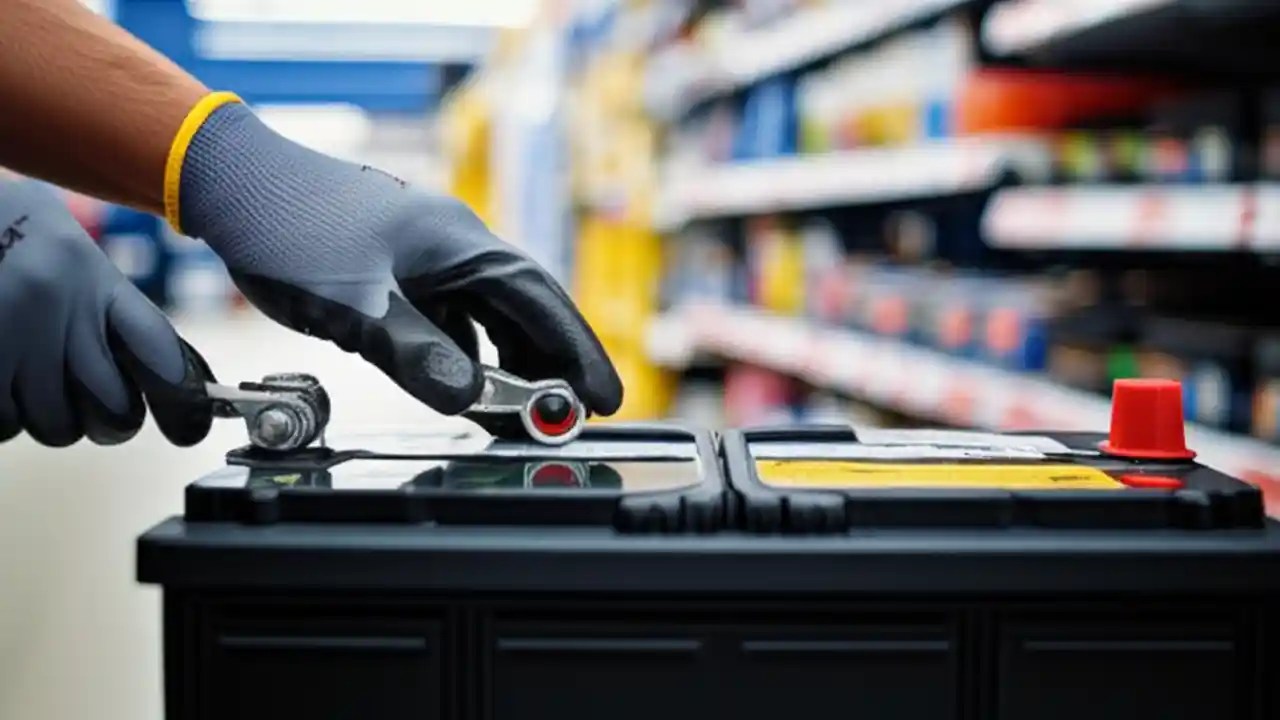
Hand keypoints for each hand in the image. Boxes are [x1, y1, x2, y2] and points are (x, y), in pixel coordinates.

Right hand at [0, 181, 214, 445]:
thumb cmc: (6, 226)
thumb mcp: (64, 247)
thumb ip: (106, 301)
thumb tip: (166, 376)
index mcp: (89, 273)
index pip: (158, 351)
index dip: (181, 399)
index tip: (190, 425)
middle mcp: (55, 304)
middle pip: (112, 408)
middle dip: (106, 420)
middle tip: (90, 406)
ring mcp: (8, 333)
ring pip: (55, 425)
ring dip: (46, 416)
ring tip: (28, 378)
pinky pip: (4, 423)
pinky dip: (4, 416)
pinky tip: (0, 381)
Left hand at [174, 102, 622, 416]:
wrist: (234, 184)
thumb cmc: (293, 228)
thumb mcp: (354, 302)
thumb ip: (415, 352)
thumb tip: (470, 398)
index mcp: (460, 245)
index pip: (539, 303)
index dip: (578, 354)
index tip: (604, 399)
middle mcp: (455, 248)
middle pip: (525, 311)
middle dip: (553, 365)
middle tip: (571, 415)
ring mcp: (428, 259)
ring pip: (490, 317)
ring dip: (511, 363)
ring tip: (526, 411)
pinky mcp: (401, 273)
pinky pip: (454, 319)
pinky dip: (469, 354)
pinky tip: (464, 383)